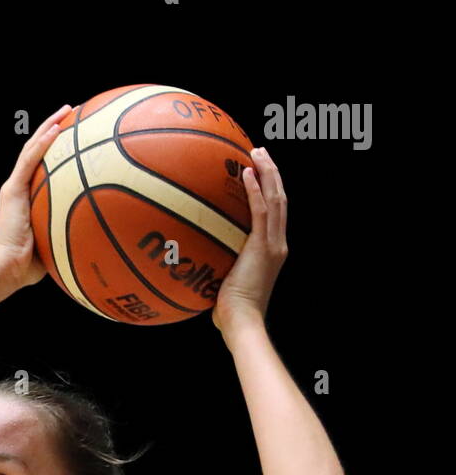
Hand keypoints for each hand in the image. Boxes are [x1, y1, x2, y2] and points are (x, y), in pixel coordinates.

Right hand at [0, 103, 77, 289]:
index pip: (44, 165)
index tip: (77, 134)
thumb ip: (70, 233)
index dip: (58, 147)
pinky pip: (29, 162)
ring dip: (50, 127)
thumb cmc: (28, 266)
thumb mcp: (55, 244)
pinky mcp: (12, 191)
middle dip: (55, 128)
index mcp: (28, 197)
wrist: (6, 270)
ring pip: (32, 148)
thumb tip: (97, 235)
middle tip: (74, 112)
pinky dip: (42, 145)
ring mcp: (14, 187)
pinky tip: (55, 130)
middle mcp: (19, 187)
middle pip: (37, 149)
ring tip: (67, 110)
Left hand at [212, 146, 287, 338]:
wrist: (242, 323)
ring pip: (276, 199)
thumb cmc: (230, 314)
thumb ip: (218, 266)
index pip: (275, 213)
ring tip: (257, 152)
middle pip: (280, 199)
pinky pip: (261, 211)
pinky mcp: (263, 247)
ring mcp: (273, 245)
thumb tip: (194, 258)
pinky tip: (246, 172)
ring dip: (267, 172)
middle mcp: (278, 244)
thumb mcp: (224, 283)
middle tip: (260, 152)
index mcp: (273, 251)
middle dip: (272, 172)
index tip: (258, 171)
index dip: (269, 190)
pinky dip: (255, 190)